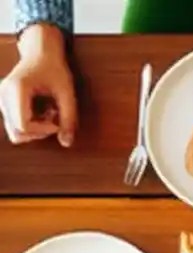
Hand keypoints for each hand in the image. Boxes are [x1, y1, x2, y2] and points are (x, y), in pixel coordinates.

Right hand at [0, 24, 76, 146]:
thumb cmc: (54, 69)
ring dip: (35, 128)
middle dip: (39, 131)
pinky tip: (41, 110)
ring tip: (48, 111)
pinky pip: (15, 123)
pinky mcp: (4, 102)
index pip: (23, 126)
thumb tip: (67, 143)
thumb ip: (69, 118)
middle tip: (54, 115)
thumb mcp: (67, 93)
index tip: (57, 120)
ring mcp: (1, 99)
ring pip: (15, 131)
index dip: (43, 130)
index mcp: (16, 90)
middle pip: (17, 132)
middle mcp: (3, 95)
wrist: (41, 52)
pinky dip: (31, 123)